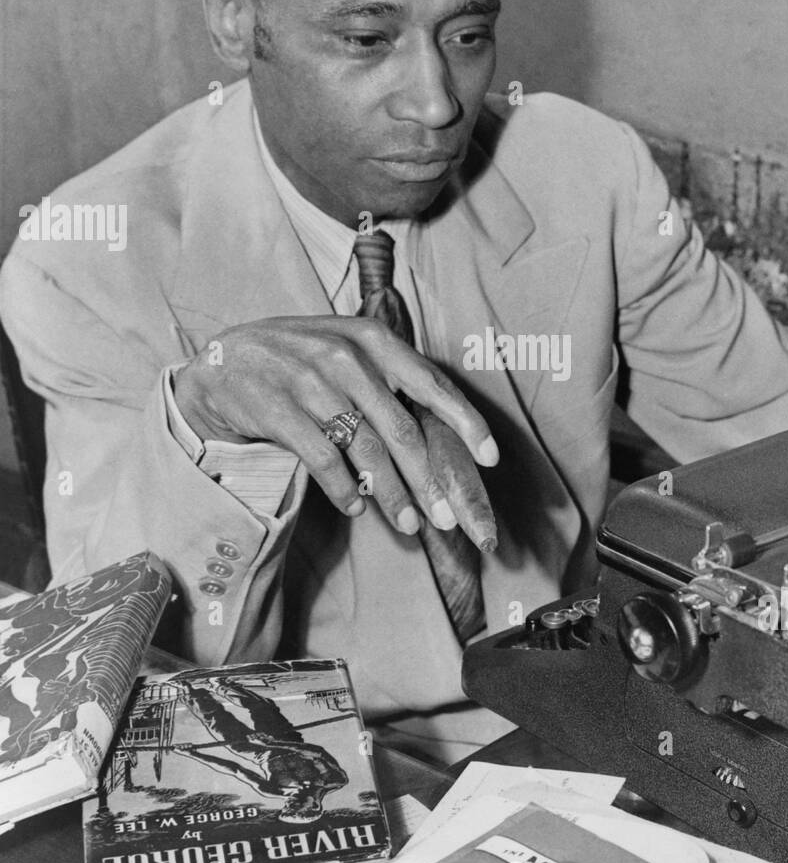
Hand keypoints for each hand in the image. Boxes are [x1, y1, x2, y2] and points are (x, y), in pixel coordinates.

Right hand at [172, 316, 498, 546]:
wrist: (223, 361)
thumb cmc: (298, 360)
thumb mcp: (346, 351)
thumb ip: (388, 379)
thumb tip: (440, 431)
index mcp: (371, 338)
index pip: (430, 382)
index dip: (465, 422)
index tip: (490, 458)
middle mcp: (344, 355)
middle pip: (400, 428)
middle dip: (428, 479)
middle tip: (447, 517)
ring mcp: (308, 380)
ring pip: (364, 448)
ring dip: (390, 493)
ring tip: (407, 524)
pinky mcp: (277, 408)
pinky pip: (322, 458)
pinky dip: (342, 488)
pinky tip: (355, 509)